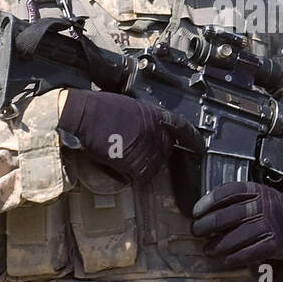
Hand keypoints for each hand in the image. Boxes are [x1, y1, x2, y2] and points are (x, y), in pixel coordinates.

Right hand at [58, 90, 203, 182]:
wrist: (82, 112)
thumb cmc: (99, 108)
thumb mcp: (129, 106)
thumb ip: (144, 120)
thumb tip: (147, 132)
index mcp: (153, 114)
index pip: (181, 127)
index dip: (192, 139)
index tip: (201, 148)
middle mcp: (152, 130)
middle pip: (166, 151)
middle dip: (157, 155)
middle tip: (139, 154)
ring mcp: (143, 144)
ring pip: (155, 165)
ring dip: (144, 166)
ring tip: (128, 159)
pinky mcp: (130, 158)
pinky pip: (141, 174)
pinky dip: (135, 175)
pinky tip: (125, 170)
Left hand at [191, 182, 282, 265]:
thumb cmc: (275, 211)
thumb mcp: (259, 196)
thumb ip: (237, 200)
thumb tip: (206, 212)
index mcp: (256, 191)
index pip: (228, 192)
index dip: (209, 202)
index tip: (196, 212)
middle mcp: (263, 206)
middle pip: (229, 215)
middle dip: (207, 225)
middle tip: (197, 231)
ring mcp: (270, 225)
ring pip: (237, 236)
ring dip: (218, 245)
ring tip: (208, 249)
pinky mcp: (275, 244)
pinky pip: (251, 252)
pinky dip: (236, 257)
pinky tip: (226, 259)